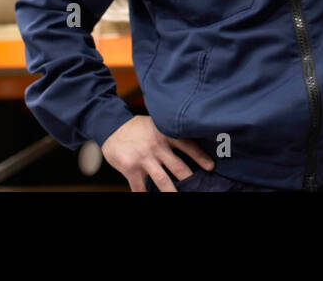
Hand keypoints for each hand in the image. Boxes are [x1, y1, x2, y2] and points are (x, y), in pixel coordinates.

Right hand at [100, 115, 214, 191]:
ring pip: (162, 179)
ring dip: (172, 192)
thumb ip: (170, 134)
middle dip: (190, 179)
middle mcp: (156, 146)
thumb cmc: (137, 127)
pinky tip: (151, 198)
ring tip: (180, 197)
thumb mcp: (156, 124)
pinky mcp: (130, 168)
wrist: (111, 127)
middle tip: (200, 187)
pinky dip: (145, 195)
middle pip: (178, 166)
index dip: (200, 156)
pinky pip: (140, 187)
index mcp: (165, 134)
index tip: (211, 167)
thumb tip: (190, 145)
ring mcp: (143, 158)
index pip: (187, 145)